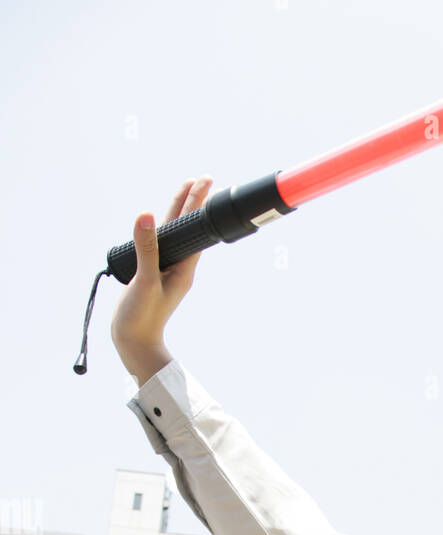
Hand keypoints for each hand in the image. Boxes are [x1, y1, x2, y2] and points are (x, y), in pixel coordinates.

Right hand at [111, 175, 214, 383]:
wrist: (133, 343)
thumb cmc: (142, 317)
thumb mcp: (144, 281)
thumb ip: (146, 248)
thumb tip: (147, 216)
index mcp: (183, 269)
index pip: (193, 229)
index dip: (196, 203)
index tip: (203, 182)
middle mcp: (178, 268)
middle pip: (186, 228)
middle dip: (191, 202)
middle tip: (201, 178)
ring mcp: (166, 271)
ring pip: (172, 235)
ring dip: (176, 213)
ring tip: (184, 192)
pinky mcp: (152, 275)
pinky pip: (157, 246)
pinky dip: (158, 229)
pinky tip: (157, 224)